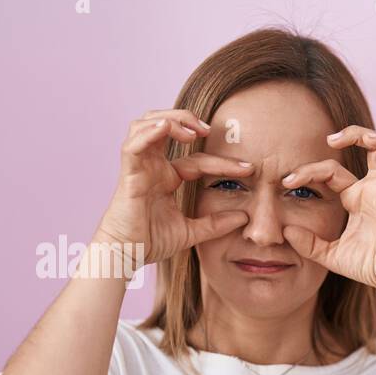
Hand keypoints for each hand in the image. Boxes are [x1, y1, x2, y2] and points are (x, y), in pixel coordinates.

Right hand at [96, 109, 251, 267]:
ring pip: (147, 125)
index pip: (198, 160)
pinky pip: (133, 145)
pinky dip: (148, 132)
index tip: (248, 168)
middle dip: (188, 120)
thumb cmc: (150, 242)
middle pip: (166, 126)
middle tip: (211, 130)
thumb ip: (215, 224)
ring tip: (193, 130)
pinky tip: (166, 127)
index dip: (222, 162)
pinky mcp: (128, 174)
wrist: (126, 255)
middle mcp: (153, 166)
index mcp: (167, 177)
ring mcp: (140, 167)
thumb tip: (244, 217)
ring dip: (170, 120)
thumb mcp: (191, 231)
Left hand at [280, 127, 375, 292]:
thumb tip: (286, 232)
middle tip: (331, 139)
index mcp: (357, 197)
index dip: (310, 171)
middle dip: (354, 135)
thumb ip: (309, 244)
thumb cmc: (369, 265)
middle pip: (371, 148)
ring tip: (365, 139)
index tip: (287, 181)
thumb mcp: (331, 254)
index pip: (332, 171)